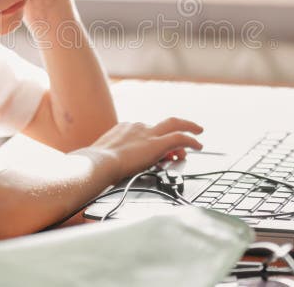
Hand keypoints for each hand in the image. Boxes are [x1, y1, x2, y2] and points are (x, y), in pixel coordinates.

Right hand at [86, 118, 203, 182]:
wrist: (98, 163)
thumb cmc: (95, 165)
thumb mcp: (101, 158)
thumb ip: (109, 159)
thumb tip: (104, 168)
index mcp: (123, 129)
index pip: (145, 131)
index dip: (155, 140)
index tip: (159, 152)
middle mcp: (137, 127)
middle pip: (162, 124)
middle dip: (176, 126)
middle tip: (189, 130)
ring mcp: (148, 134)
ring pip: (174, 125)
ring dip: (188, 131)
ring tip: (198, 137)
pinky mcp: (157, 143)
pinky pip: (180, 138)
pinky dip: (191, 141)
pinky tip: (198, 146)